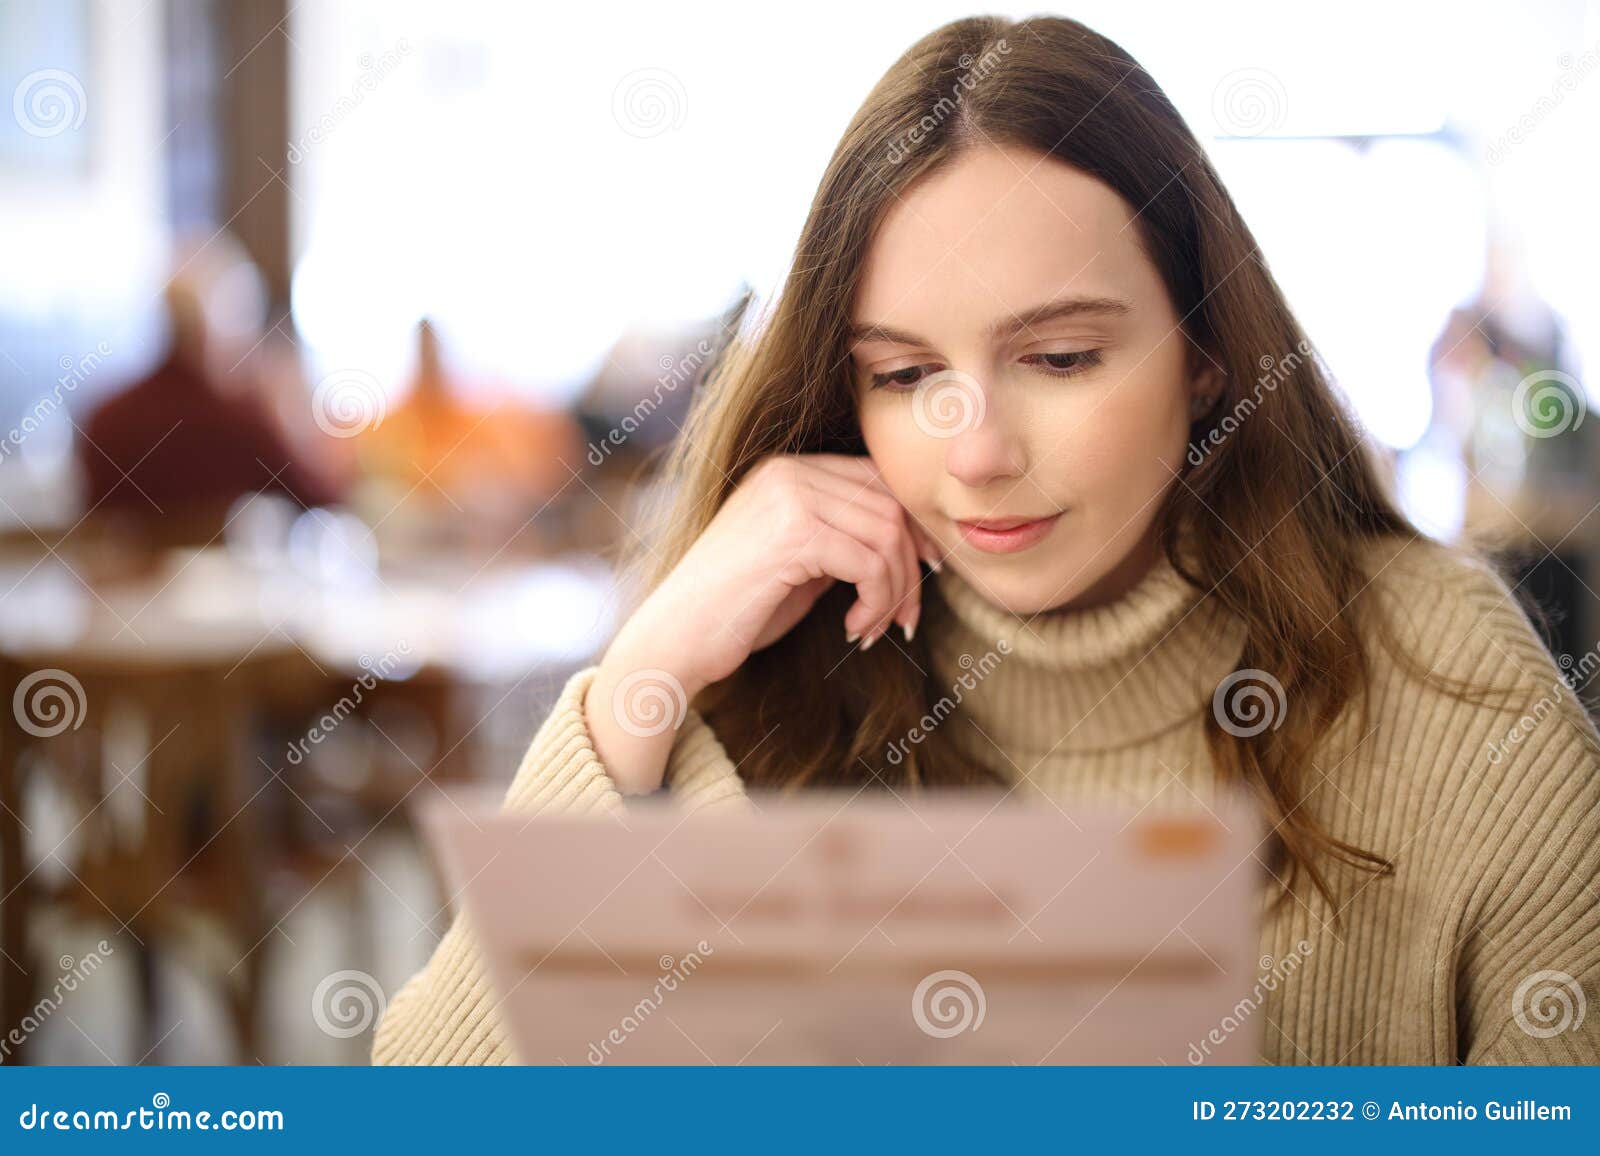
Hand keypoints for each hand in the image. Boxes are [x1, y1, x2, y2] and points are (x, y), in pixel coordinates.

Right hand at [585, 453, 938, 792]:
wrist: (675, 640)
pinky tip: (855, 630)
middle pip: (889, 504)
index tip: (925, 572)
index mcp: (786, 471)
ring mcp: (789, 497)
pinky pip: (869, 563)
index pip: (876, 479)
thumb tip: (908, 545)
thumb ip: (841, 541)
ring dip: (895, 592)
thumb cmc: (735, 611)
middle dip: (911, 566)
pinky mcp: (793, 534)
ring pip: (886, 535)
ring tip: (876, 629)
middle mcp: (789, 472)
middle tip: (907, 617)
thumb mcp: (798, 564)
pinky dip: (876, 603)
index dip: (911, 526)